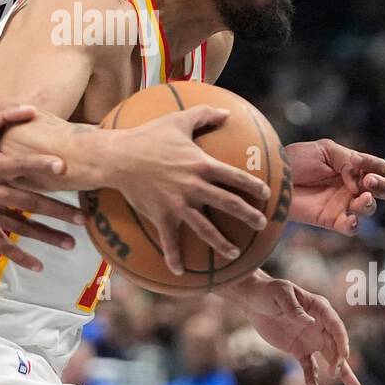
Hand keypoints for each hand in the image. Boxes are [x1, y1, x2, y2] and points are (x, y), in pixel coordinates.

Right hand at [0, 104, 83, 271]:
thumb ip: (6, 114)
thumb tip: (32, 109)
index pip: (19, 165)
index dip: (40, 165)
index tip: (63, 167)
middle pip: (27, 202)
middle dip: (56, 210)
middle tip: (81, 218)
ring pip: (18, 226)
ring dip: (45, 236)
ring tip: (70, 243)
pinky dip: (18, 256)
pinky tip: (38, 265)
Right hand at [105, 106, 273, 274]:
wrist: (119, 157)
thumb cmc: (149, 136)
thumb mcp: (178, 120)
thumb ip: (204, 114)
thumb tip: (227, 111)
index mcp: (202, 164)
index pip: (235, 177)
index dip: (253, 186)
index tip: (265, 194)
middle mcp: (194, 187)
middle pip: (228, 204)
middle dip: (248, 216)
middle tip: (261, 224)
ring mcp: (178, 204)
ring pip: (205, 228)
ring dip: (221, 243)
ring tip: (234, 253)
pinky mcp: (161, 216)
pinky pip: (169, 241)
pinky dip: (174, 258)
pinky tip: (180, 272)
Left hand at [228, 274, 362, 384]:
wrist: (253, 301)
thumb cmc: (269, 292)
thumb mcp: (281, 294)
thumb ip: (294, 308)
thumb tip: (310, 323)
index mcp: (319, 308)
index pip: (335, 326)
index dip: (341, 340)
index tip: (342, 355)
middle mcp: (320, 325)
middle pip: (337, 344)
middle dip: (341, 359)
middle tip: (339, 372)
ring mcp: (311, 339)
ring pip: (330, 358)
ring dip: (341, 372)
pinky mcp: (299, 350)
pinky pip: (309, 367)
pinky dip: (312, 380)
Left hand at [285, 139, 384, 233]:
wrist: (274, 178)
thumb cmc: (296, 160)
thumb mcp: (323, 150)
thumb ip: (347, 160)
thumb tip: (360, 179)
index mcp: (353, 166)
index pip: (380, 168)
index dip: (377, 168)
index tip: (361, 166)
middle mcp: (353, 186)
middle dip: (384, 187)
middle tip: (369, 183)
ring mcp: (343, 204)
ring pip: (369, 208)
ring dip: (369, 203)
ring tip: (361, 198)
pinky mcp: (332, 219)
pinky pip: (351, 228)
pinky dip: (354, 225)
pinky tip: (350, 219)